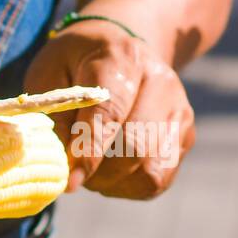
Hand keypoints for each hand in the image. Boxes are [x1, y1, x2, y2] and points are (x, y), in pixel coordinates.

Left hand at [23, 20, 194, 198]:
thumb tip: (62, 163)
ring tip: (93, 171)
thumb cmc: (77, 65)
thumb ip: (54, 116)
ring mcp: (179, 110)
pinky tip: (113, 173)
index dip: (90, 151)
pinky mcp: (185, 135)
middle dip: (100, 173)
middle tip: (74, 174)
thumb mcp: (51, 75)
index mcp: (123, 58)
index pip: (111, 111)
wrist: (120, 50)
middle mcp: (161, 82)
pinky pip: (159, 179)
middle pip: (136, 146)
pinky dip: (130, 187)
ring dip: (115, 182)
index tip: (71, 181)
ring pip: (151, 169)